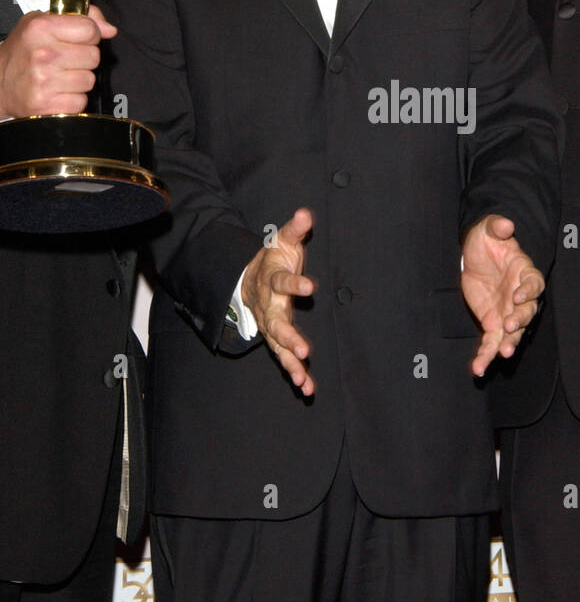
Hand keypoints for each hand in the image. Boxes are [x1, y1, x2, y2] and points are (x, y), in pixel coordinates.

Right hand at [0, 5, 116, 119]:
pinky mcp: (48, 104)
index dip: (89, 35)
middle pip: (94, 56)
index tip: (78, 39)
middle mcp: (43, 54)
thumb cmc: (21, 53)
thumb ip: (80, 18)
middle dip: (84, 59)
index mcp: (41, 29)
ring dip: (78, 80)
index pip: (90, 29)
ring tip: (59, 76)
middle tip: (65, 60)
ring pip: (89, 80)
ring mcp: (45, 81)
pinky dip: (72, 99)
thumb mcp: (41, 23)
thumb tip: (109, 29)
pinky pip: (81, 101)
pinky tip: (57, 91)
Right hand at [241, 207, 315, 394]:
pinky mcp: (275, 337)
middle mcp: (268, 305)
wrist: (247, 279)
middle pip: (275, 323)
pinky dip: (294, 372)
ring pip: (277, 345)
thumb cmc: (272, 259)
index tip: (310, 286)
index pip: (281, 281)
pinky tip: (306, 387)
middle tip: (303, 348)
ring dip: (290, 362)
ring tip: (303, 378)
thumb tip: (306, 213)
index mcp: (271, 280)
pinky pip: (282, 357)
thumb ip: (294, 229)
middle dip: (288, 337)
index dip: (294, 283)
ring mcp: (269, 323)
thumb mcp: (282, 241)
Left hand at [461, 214, 544, 376]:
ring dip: (509, 344)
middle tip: (511, 327)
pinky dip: (486, 355)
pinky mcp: (493, 324)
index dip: (528, 291)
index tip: (519, 296)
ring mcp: (508, 313)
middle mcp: (520, 297)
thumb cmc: (487, 240)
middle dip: (521, 321)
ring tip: (504, 354)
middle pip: (527, 312)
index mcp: (524, 273)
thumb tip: (505, 224)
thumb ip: (498, 227)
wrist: (475, 255)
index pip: (533, 284)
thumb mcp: (489, 229)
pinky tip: (478, 368)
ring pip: (513, 333)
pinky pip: (491, 343)